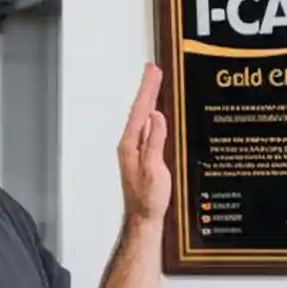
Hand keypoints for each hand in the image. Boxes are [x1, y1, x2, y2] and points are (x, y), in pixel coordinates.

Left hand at [118, 63, 170, 225]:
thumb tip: (156, 116)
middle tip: (154, 69)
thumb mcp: (154, 169)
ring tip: (155, 82)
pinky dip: (152, 114)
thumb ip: (154, 142)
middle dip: (148, 88)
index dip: (148, 89)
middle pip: (140, 110)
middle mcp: (130, 144)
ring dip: (149, 98)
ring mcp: (135, 149)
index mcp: (131, 145)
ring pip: (143, 117)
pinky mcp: (141, 155)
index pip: (141, 110)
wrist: (143, 218)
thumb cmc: (148, 199)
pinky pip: (147, 128)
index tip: (154, 71)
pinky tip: (156, 112)